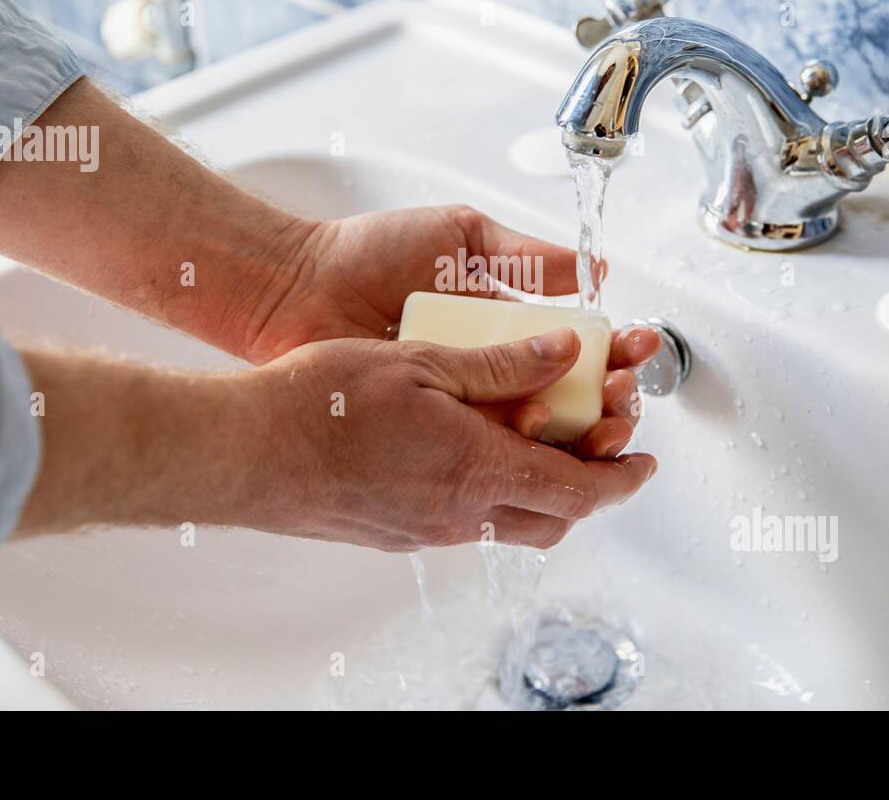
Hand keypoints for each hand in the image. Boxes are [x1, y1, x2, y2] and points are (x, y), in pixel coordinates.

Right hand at [223, 330, 658, 550]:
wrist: (244, 453)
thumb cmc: (318, 404)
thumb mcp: (421, 360)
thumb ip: (500, 363)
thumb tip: (563, 354)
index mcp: (474, 468)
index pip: (577, 488)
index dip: (622, 478)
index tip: (644, 463)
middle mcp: (458, 514)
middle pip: (554, 520)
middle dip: (592, 491)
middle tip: (605, 454)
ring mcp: (425, 531)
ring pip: (510, 524)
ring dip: (541, 492)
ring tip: (541, 445)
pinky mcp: (396, 534)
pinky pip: (467, 523)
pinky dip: (494, 495)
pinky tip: (474, 454)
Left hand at [244, 204, 658, 457]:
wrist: (298, 287)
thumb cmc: (370, 255)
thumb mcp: (460, 237)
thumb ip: (525, 256)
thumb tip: (595, 269)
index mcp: (507, 325)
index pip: (580, 349)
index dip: (616, 353)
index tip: (635, 347)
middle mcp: (493, 372)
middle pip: (573, 402)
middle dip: (612, 403)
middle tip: (620, 394)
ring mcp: (464, 408)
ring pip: (540, 437)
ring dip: (579, 435)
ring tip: (596, 421)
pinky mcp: (433, 436)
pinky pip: (486, 453)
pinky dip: (520, 449)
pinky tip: (538, 434)